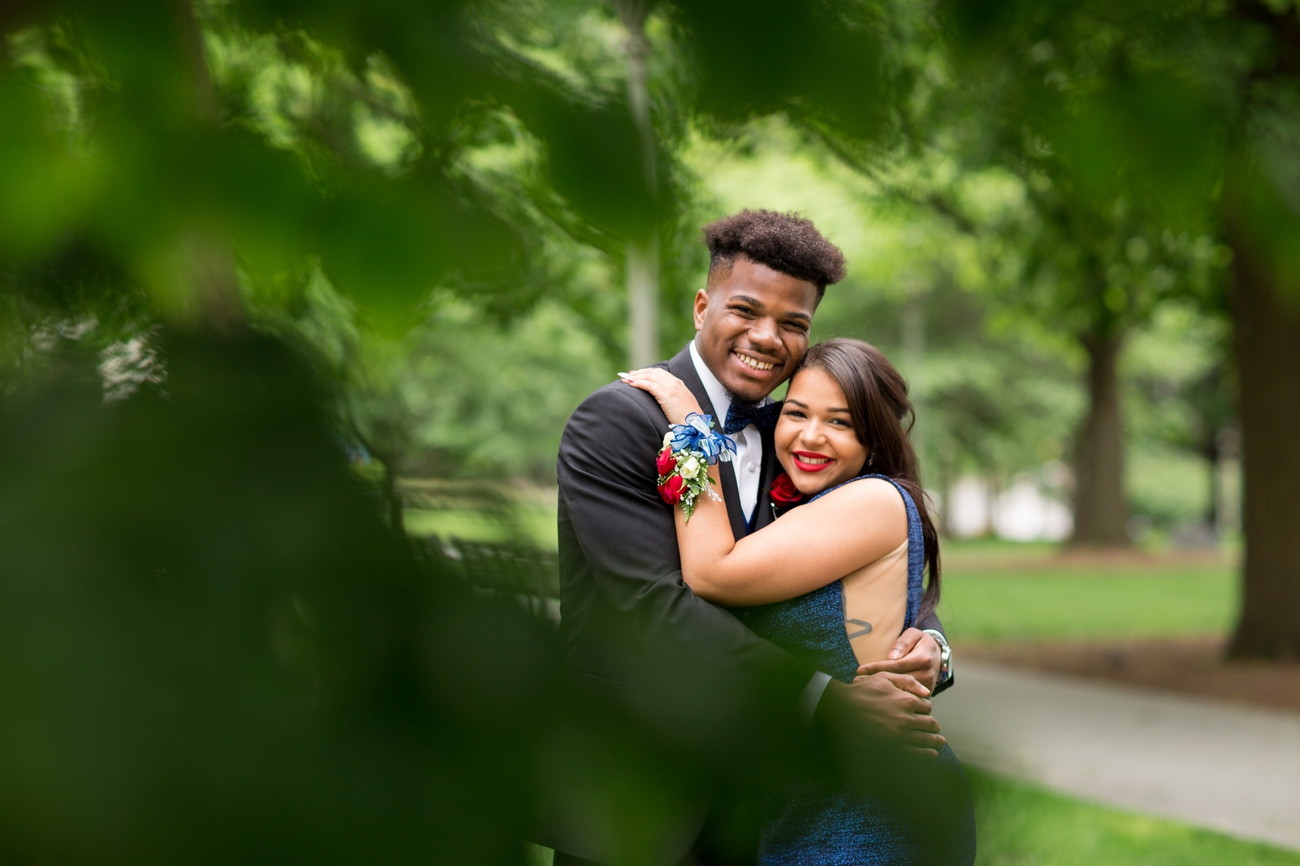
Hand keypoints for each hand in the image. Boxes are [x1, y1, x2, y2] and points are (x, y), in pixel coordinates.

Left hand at [619, 368, 702, 424]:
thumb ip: (672, 400)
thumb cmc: (688, 421)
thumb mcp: (681, 406)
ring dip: (636, 377)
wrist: (695, 425)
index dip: (647, 372)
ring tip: (626, 379)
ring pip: (650, 376)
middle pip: (653, 372)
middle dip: (639, 373)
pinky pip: (649, 385)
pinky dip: (639, 383)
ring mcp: (671, 387)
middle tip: (627, 375)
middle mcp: (675, 383)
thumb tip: (662, 403)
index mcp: (679, 384)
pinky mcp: (667, 394)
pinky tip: (631, 384)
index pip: (659, 373)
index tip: (636, 374)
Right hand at [817, 672, 944, 756]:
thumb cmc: (863, 691)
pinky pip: (915, 753)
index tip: (924, 711)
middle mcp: (906, 718)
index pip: (927, 706)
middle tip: (936, 728)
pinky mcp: (893, 747)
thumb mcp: (884, 677)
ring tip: (940, 742)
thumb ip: (907, 681)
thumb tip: (926, 691)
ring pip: (926, 739)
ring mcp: (900, 735)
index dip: (926, 708)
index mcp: (906, 700)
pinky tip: (931, 754)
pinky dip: (926, 754)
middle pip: (930, 724)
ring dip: (935, 741)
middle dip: (934, 726)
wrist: (843, 709)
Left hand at [855, 627, 941, 694]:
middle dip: (877, 680)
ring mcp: (928, 686)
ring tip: (864, 687)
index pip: (896, 665)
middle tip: (857, 681)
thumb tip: (892, 656)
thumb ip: (903, 643)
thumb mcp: (913, 634)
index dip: (877, 668)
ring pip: (902, 691)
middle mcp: (927, 674)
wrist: (937, 653)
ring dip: (884, 690)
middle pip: (897, 680)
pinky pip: (908, 696)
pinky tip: (879, 693)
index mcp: (923, 659)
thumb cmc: (921, 642)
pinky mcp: (926, 694)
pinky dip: (894, 695)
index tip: (860, 669)